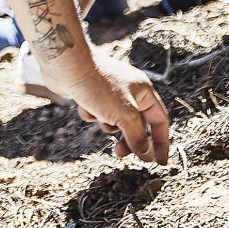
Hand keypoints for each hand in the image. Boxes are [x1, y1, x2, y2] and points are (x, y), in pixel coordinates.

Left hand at [45, 53, 170, 164]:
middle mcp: (130, 91)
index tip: (159, 163)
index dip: (161, 143)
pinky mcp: (92, 95)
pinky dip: (90, 114)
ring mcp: (110, 93)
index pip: (160, 121)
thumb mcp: (124, 115)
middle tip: (120, 154)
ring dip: (106, 123)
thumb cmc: (99, 85)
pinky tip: (82, 104)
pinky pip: (96, 114)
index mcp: (144, 91)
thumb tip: (146, 154)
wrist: (67, 64)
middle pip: (136, 125)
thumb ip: (137, 136)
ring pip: (114, 121)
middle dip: (128, 139)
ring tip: (98, 114)